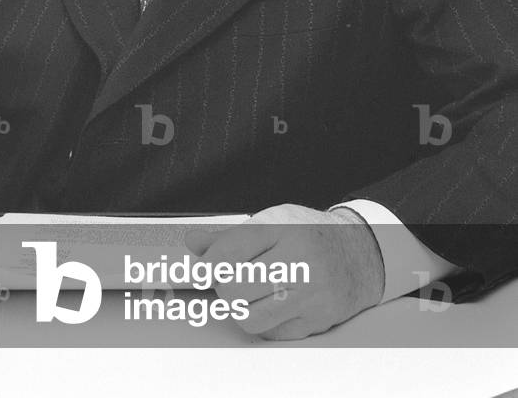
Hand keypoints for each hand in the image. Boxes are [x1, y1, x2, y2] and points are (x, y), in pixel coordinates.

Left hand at [184, 203, 383, 339]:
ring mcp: (310, 294)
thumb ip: (231, 236)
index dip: (209, 264)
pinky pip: (271, 333)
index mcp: (285, 228)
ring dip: (240, 308)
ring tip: (249, 293)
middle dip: (224, 286)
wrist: (361, 253)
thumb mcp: (275, 222)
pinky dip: (263, 322)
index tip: (204, 269)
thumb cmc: (312, 235)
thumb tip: (193, 243)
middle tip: (230, 279)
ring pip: (250, 317)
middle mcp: (299, 260)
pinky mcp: (316, 320)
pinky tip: (272, 304)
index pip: (232, 249)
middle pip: (236, 287)